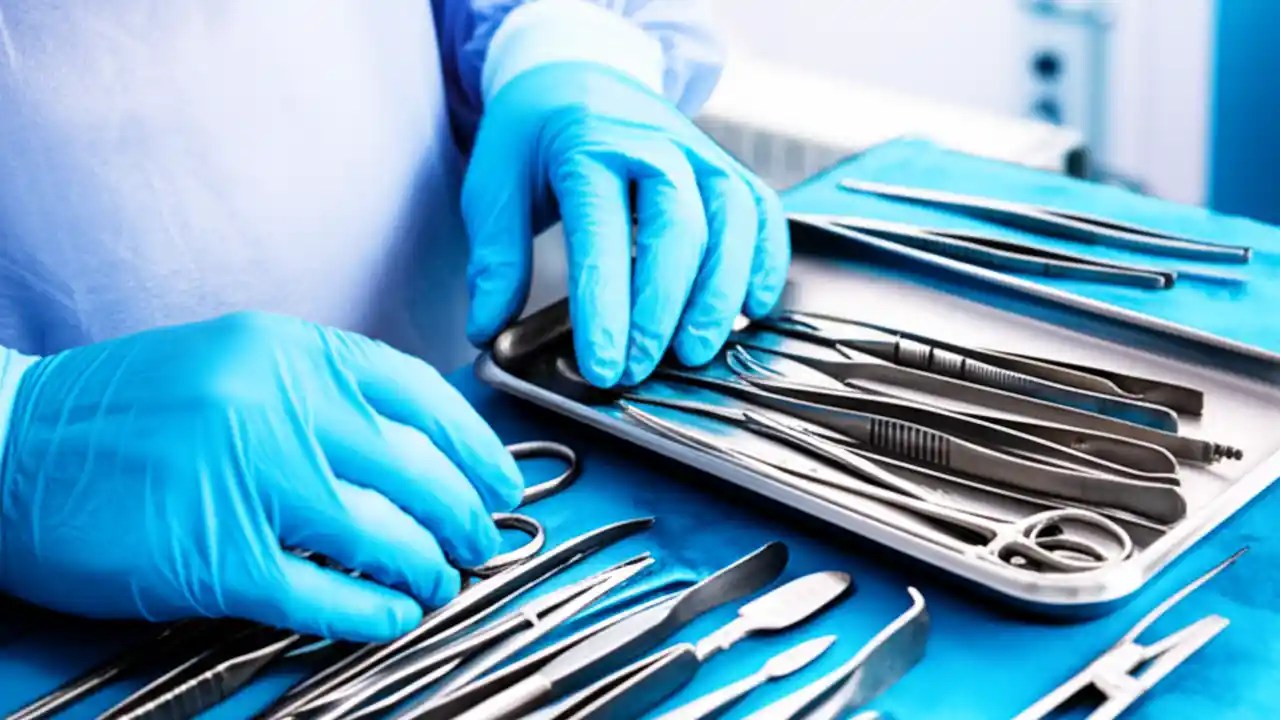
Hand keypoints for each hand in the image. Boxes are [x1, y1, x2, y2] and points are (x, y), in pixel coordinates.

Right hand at [0, 313, 521, 641]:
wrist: (12, 443)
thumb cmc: (127, 408)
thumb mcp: (235, 362)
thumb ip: (320, 391)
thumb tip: (412, 447)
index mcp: (292, 353)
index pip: (422, 398)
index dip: (477, 447)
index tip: (501, 480)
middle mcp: (282, 407)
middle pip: (418, 473)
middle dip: (467, 517)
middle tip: (482, 542)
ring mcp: (253, 481)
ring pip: (385, 536)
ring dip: (428, 569)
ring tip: (440, 583)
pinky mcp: (219, 556)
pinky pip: (326, 594)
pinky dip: (372, 612)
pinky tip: (392, 616)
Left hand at [463, 61, 789, 386]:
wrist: (579, 71)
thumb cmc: (535, 136)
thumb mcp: (494, 182)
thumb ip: (496, 256)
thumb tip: (490, 327)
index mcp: (588, 146)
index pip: (600, 232)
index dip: (604, 306)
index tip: (602, 366)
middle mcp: (654, 146)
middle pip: (676, 227)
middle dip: (661, 307)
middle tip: (641, 368)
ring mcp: (699, 154)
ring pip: (730, 220)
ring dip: (719, 292)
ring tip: (696, 350)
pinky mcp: (725, 167)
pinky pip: (762, 212)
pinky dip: (766, 261)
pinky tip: (753, 309)